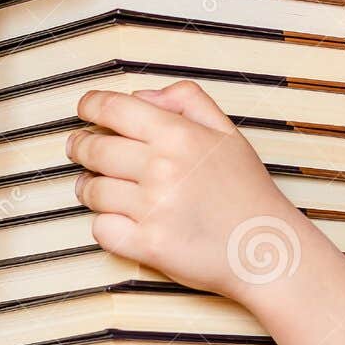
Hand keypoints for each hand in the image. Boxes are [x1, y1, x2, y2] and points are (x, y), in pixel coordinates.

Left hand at [69, 82, 305, 297]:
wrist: (266, 250)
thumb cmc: (247, 193)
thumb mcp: (227, 133)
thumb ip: (188, 102)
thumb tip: (141, 95)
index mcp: (179, 136)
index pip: (115, 108)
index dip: (91, 105)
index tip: (85, 109)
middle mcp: (162, 168)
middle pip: (94, 149)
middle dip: (79, 146)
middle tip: (79, 147)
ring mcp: (152, 209)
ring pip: (92, 191)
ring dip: (88, 188)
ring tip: (97, 187)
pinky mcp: (147, 245)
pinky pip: (100, 229)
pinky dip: (104, 224)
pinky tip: (118, 219)